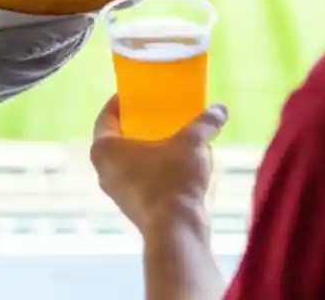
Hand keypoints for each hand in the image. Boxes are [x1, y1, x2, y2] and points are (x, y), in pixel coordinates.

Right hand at [0, 0, 93, 101]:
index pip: (29, 39)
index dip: (62, 23)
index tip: (87, 6)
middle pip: (46, 55)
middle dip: (75, 28)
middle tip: (98, 2)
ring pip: (48, 66)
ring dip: (72, 39)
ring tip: (90, 12)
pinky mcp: (2, 93)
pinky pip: (40, 71)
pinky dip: (58, 49)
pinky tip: (71, 29)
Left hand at [89, 95, 228, 233]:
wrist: (176, 230)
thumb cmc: (173, 179)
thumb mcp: (191, 143)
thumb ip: (205, 123)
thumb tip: (220, 109)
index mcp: (105, 150)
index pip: (105, 117)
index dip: (119, 102)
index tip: (134, 94)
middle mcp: (104, 171)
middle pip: (116, 140)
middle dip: (135, 127)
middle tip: (155, 113)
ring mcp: (116, 193)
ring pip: (127, 163)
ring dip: (145, 151)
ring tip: (168, 138)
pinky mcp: (133, 208)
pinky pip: (139, 180)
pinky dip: (153, 170)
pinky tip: (175, 165)